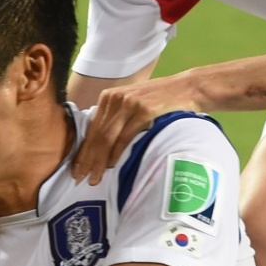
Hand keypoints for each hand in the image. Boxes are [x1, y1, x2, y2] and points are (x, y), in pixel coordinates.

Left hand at [70, 71, 204, 183]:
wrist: (188, 87)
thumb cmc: (161, 99)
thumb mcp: (133, 103)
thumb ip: (117, 118)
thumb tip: (100, 144)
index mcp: (109, 97)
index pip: (91, 129)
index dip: (82, 151)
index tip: (76, 169)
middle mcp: (115, 98)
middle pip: (96, 135)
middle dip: (87, 159)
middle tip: (79, 178)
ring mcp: (129, 103)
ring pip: (107, 137)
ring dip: (99, 160)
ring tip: (94, 178)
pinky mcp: (144, 110)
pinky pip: (125, 135)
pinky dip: (117, 152)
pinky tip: (112, 165)